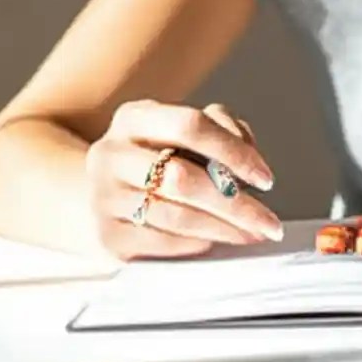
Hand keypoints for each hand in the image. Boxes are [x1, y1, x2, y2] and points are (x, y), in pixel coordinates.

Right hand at [85, 100, 280, 259]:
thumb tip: (250, 159)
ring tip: (252, 233)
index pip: (190, 126)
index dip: (233, 151)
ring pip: (175, 215)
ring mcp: (104, 196)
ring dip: (223, 228)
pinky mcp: (107, 235)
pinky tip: (215, 241)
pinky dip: (196, 243)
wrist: (93, 192)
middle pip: (183, 177)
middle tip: (268, 221)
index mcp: (134, 118)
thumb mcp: (181, 131)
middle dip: (235, 203)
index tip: (265, 178)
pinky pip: (161, 242)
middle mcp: (112, 154)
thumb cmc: (153, 159)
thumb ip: (222, 130)